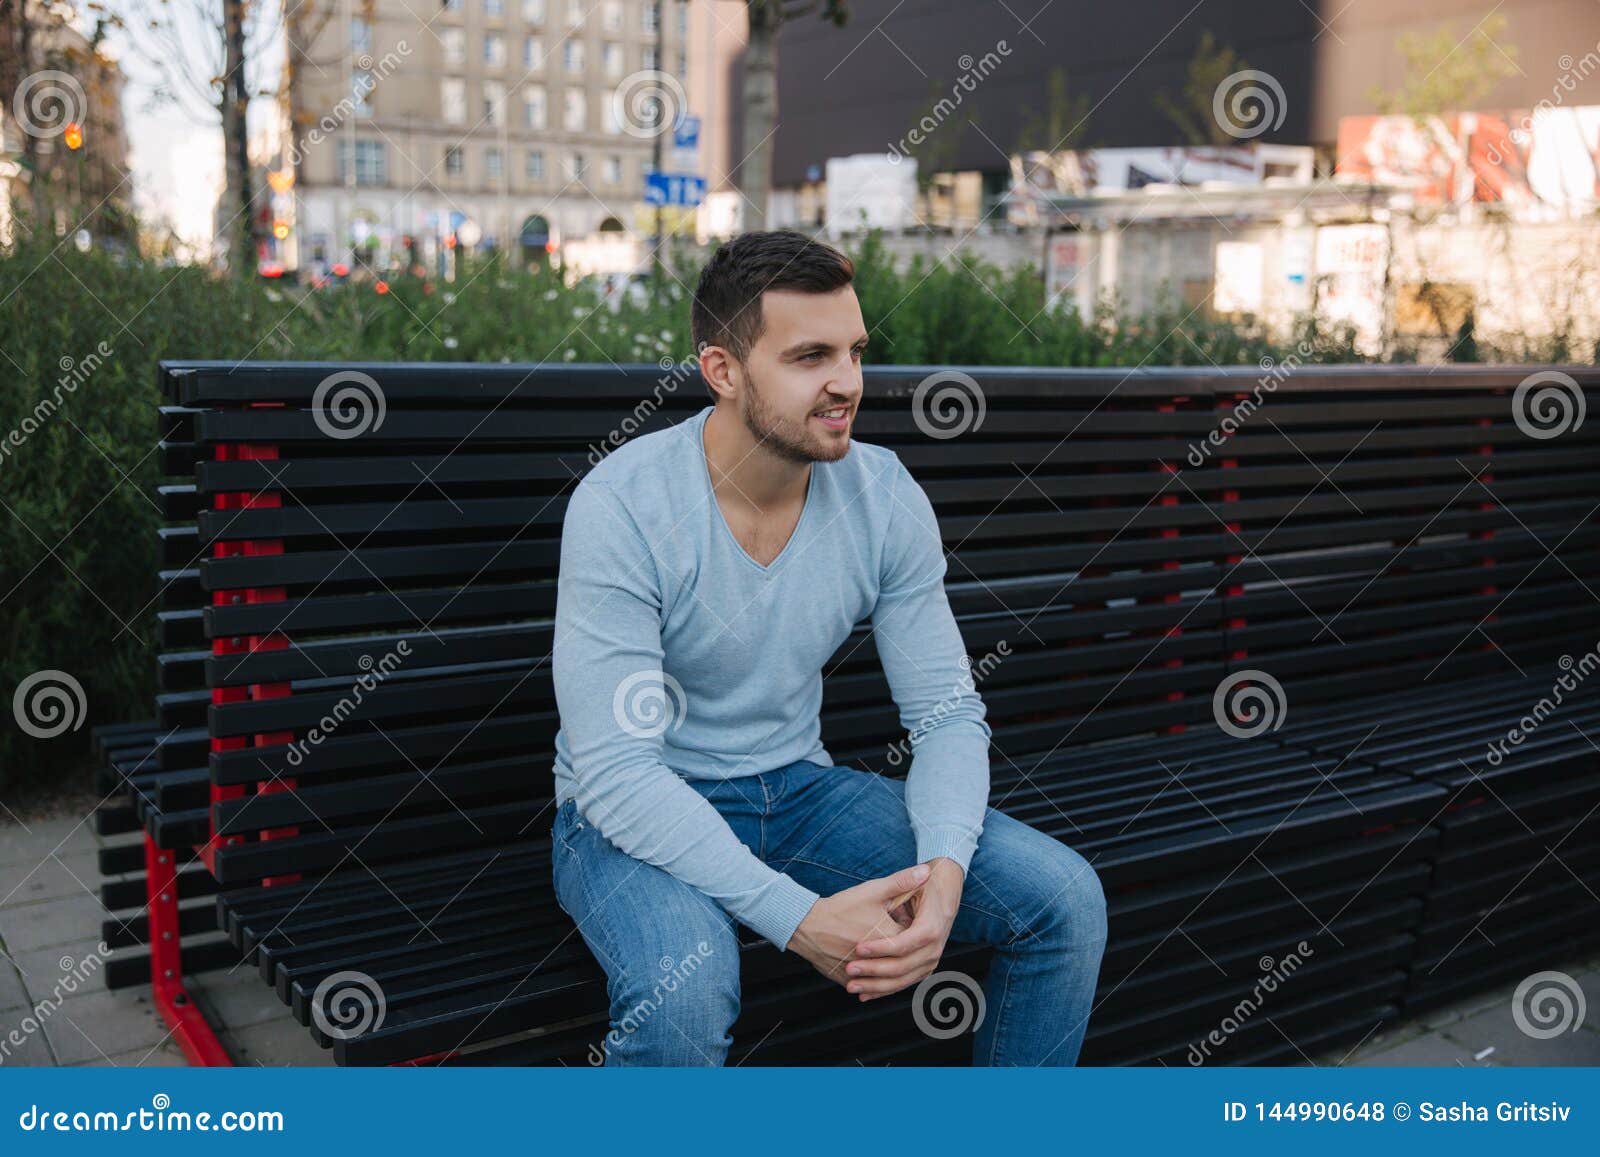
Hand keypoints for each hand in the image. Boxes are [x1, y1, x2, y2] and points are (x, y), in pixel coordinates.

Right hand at [789, 863, 929, 984]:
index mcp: (892, 940)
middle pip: (901, 958)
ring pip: (885, 977)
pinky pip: (866, 985)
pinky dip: (870, 979)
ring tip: (884, 954)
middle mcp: (880, 963)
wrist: (807, 926)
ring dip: (889, 968)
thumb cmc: (841, 908)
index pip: (913, 939)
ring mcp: (863, 975)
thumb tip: (926, 871)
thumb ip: (901, 882)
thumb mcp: (873, 891)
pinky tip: (869, 968)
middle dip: (901, 947)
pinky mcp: (848, 981)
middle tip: (891, 933)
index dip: (910, 927)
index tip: (902, 917)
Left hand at [845, 857, 964, 1001]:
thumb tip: (923, 870)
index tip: (858, 948)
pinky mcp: (923, 968)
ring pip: (901, 980)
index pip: (903, 945)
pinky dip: (883, 990)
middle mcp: (933, 950)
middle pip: (901, 968)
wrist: (944, 896)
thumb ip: (908, 881)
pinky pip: (903, 983)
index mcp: (930, 929)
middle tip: (850, 969)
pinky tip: (865, 993)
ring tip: (852, 986)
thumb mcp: (914, 883)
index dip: (880, 948)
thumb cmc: (926, 888)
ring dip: (876, 986)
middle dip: (873, 971)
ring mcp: (929, 961)